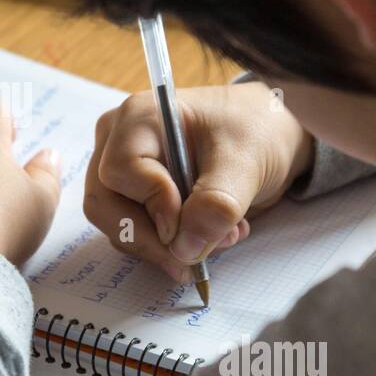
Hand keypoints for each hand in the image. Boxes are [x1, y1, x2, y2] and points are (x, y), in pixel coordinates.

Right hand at [85, 82, 314, 281]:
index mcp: (139, 118)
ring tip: (220, 238)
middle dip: (152, 239)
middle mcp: (118, 142)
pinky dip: (168, 246)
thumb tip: (184, 249)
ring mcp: (123, 171)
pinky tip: (208, 236)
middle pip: (105, 204)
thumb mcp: (246, 162)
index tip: (190, 226)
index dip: (153, 204)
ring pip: (117, 225)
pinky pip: (134, 232)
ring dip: (165, 247)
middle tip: (196, 258)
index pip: (120, 171)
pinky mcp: (135, 197)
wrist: (270, 133)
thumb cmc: (255, 129)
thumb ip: (217, 203)